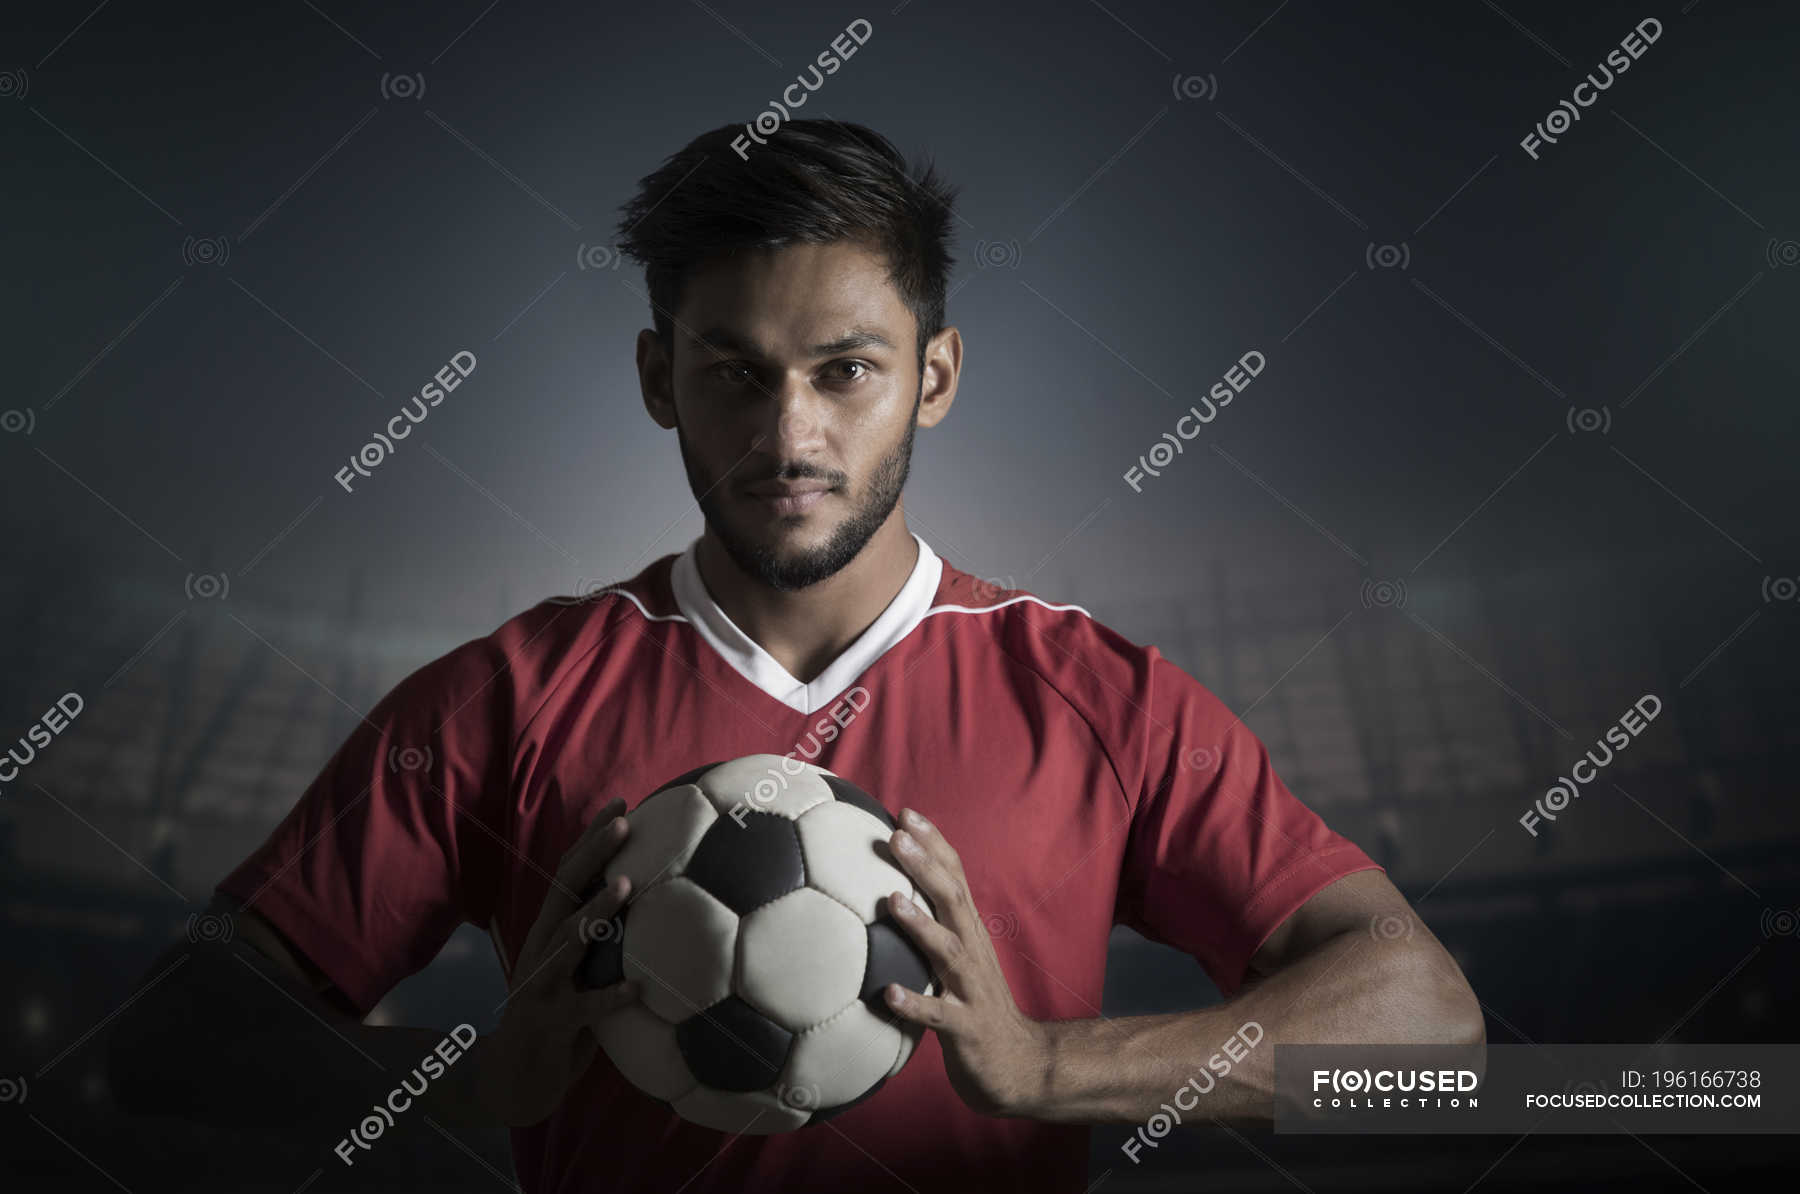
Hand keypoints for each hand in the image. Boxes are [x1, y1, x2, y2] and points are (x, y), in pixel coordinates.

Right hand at [475, 796, 639, 1126]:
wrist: (517, 1075)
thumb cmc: (562, 1013)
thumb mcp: (579, 969)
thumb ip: (603, 938)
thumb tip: (655, 900)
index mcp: (549, 930)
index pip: (570, 873)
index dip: (593, 837)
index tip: (623, 802)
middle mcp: (541, 948)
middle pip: (564, 891)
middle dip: (592, 854)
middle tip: (624, 823)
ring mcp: (542, 984)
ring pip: (567, 942)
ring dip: (595, 913)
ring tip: (625, 888)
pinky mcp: (552, 1023)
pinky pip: (585, 1009)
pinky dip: (610, 998)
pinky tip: (638, 989)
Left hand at [880, 808, 1051, 1117]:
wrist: (1018, 1067)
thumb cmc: (975, 1007)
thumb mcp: (959, 959)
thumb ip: (933, 926)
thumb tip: (888, 890)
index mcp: (970, 933)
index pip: (955, 878)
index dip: (934, 844)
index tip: (906, 812)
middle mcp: (973, 953)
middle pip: (953, 901)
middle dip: (926, 867)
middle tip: (897, 836)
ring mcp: (970, 990)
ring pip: (947, 951)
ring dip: (920, 925)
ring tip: (892, 901)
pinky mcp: (965, 1030)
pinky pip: (938, 1016)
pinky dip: (914, 1004)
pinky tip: (888, 994)